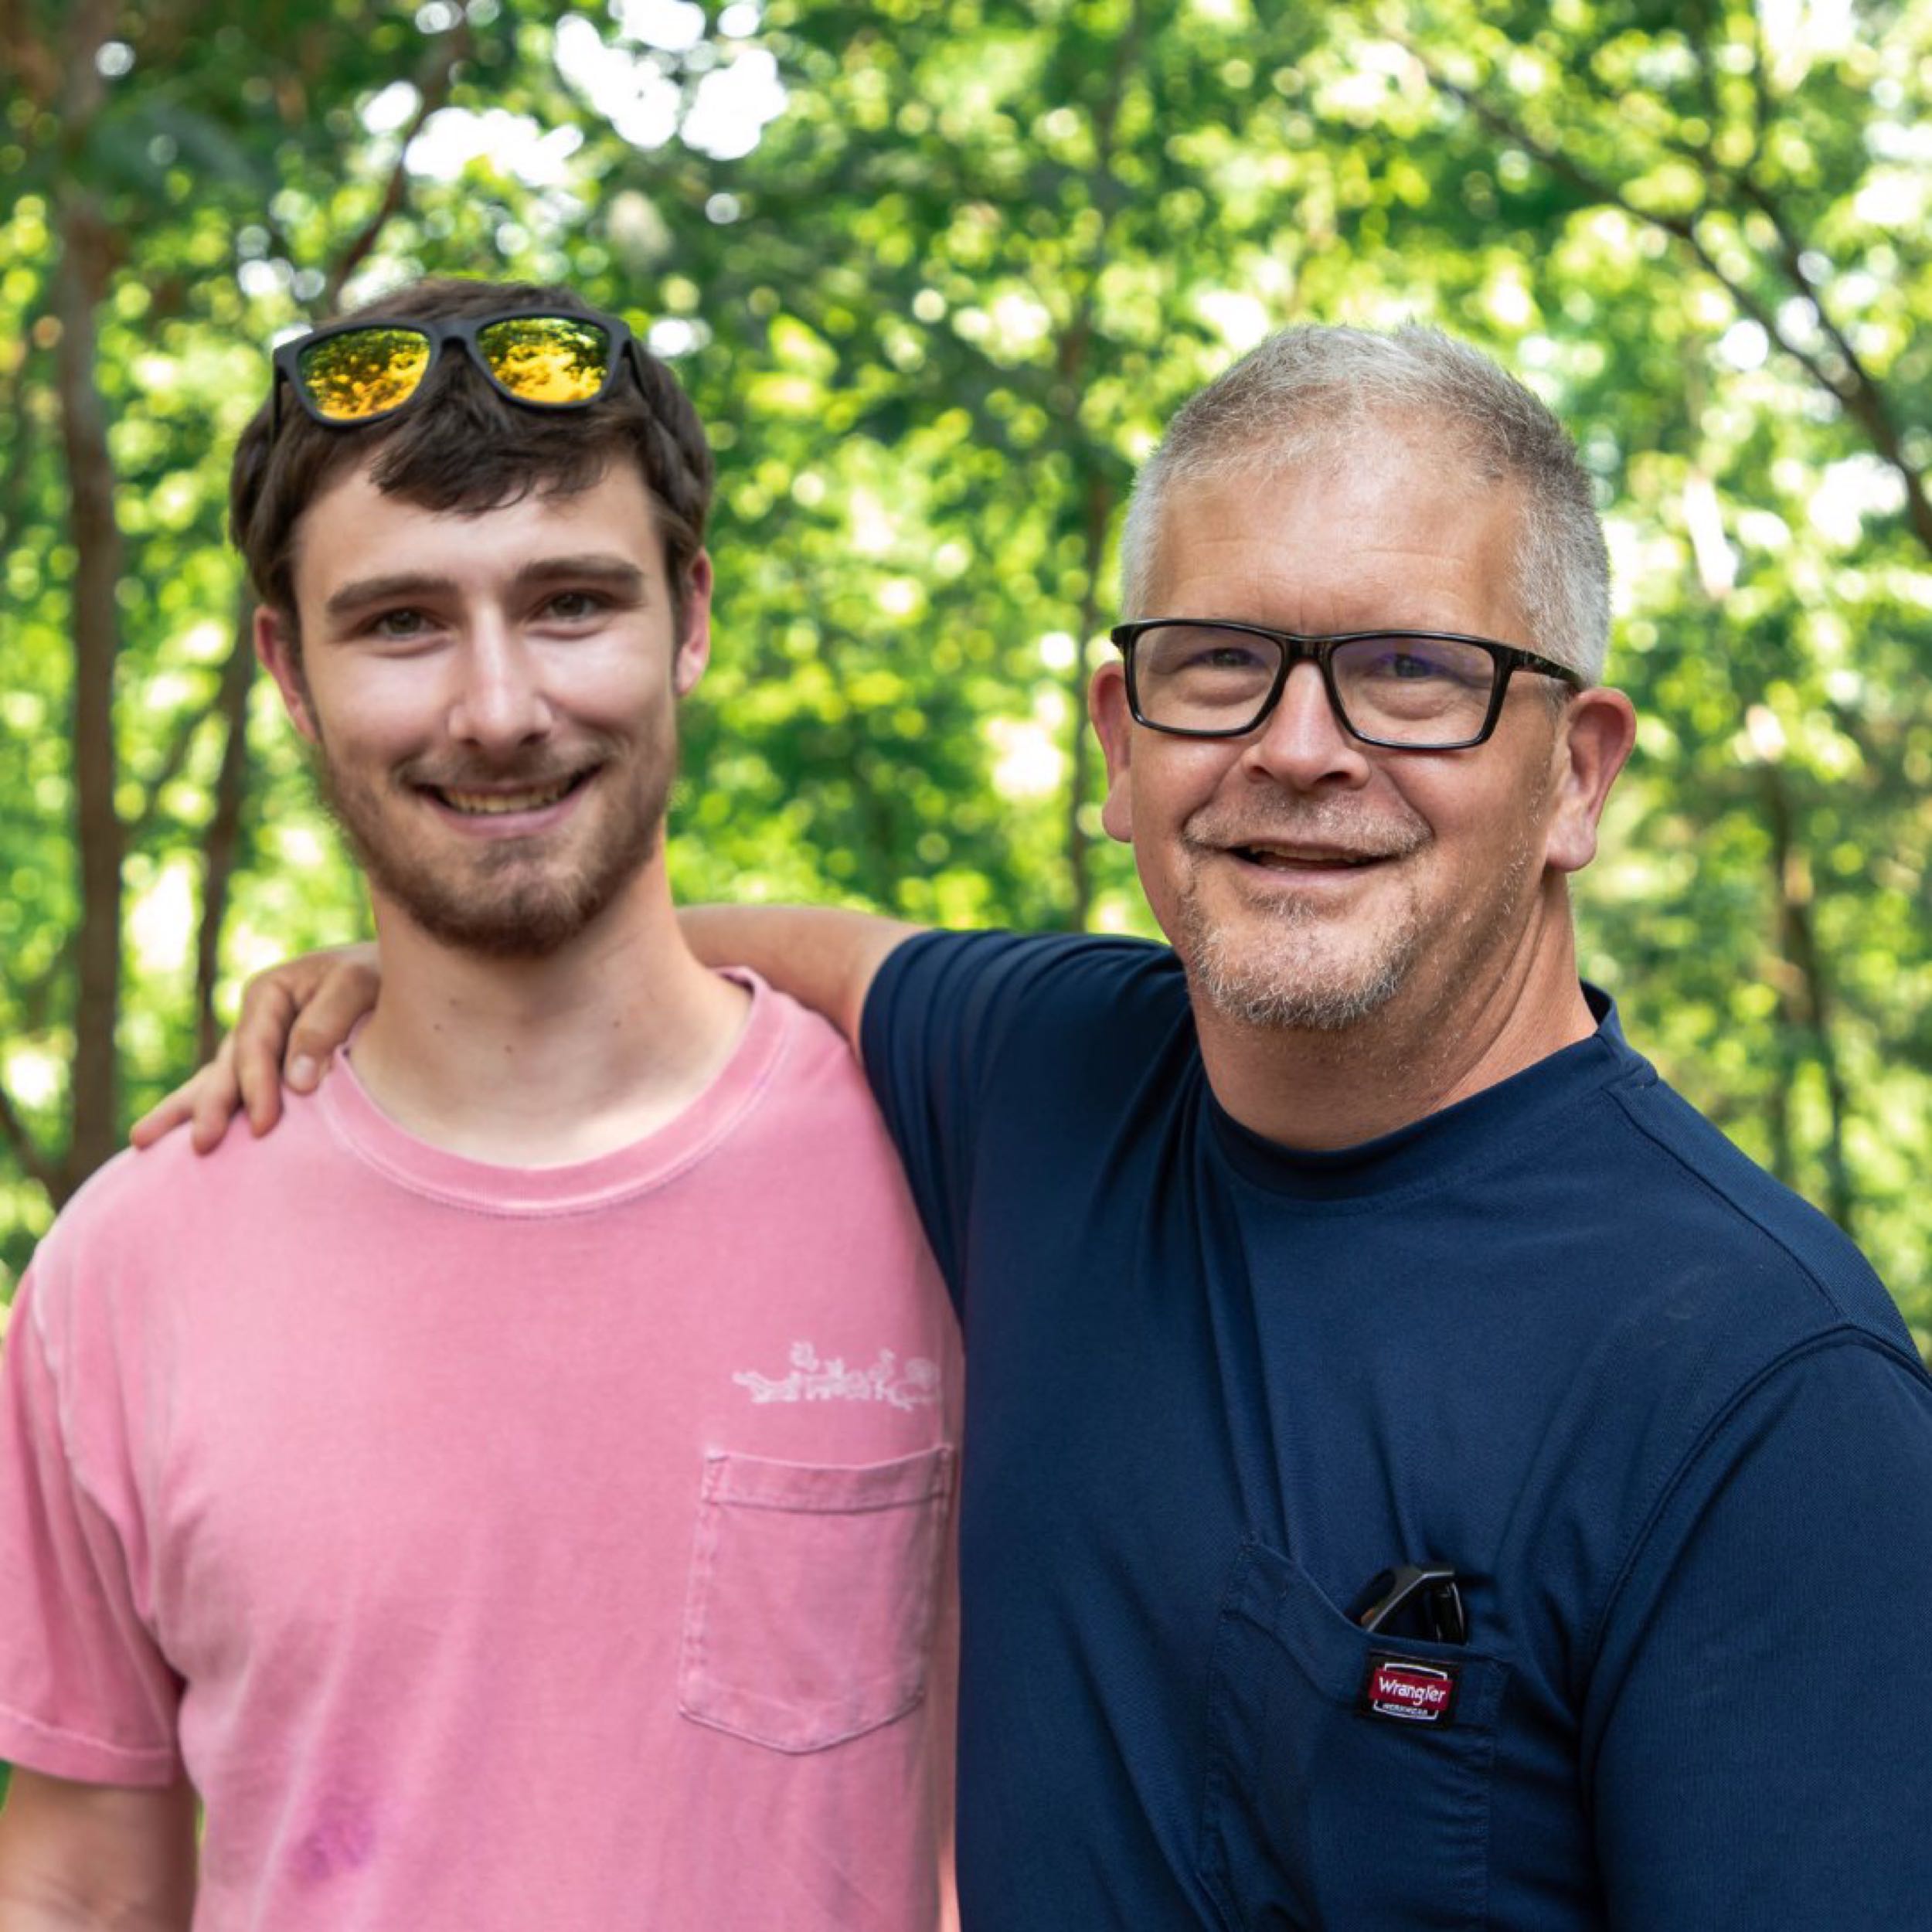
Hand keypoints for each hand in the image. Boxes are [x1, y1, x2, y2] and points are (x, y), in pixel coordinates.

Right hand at [130, 944, 381, 1153]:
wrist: (402, 975)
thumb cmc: (383, 976)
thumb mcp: (357, 985)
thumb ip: (325, 1026)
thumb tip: (297, 1084)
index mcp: (270, 993)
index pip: (255, 1047)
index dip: (256, 1087)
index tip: (262, 1127)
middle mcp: (257, 1020)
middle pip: (226, 1068)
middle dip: (210, 1107)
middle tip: (201, 1145)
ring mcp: (259, 1045)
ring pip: (218, 1081)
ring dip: (185, 1111)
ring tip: (141, 1141)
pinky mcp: (272, 1067)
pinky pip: (236, 1092)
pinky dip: (211, 1112)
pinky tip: (171, 1139)